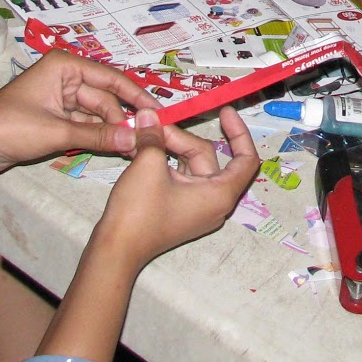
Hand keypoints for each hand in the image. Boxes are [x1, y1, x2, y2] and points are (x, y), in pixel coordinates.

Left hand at [0, 50, 156, 172]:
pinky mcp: (56, 115)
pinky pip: (85, 123)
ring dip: (111, 129)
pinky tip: (114, 147)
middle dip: (122, 118)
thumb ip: (99, 135)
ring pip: (97, 112)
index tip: (157, 111)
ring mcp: (61, 96)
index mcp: (64, 65)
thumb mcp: (58, 132)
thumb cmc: (9, 129)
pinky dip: (97, 135)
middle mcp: (65, 75)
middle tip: (145, 138)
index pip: (111, 78)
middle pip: (105, 97)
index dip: (136, 95)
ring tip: (133, 147)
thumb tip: (135, 140)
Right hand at [101, 106, 259, 258]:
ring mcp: (196, 208)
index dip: (239, 132)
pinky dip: (165, 162)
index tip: (224, 111)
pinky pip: (179, 178)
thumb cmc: (139, 211)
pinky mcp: (179, 210)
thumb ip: (154, 136)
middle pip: (208, 157)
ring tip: (144, 132)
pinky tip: (142, 148)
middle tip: (154, 124)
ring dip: (169, 148)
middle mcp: (214, 202)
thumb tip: (149, 113)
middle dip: (181, 137)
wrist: (115, 250)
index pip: (246, 159)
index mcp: (220, 194)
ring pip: (190, 166)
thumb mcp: (148, 165)